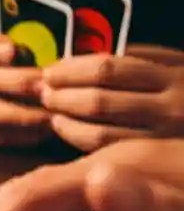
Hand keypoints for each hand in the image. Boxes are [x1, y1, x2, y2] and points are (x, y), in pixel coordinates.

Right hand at [0, 21, 52, 146]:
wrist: (32, 91)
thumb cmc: (40, 59)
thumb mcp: (41, 44)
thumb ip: (40, 42)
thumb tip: (40, 54)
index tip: (11, 50)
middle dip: (16, 83)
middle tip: (46, 88)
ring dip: (21, 113)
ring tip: (49, 115)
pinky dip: (21, 133)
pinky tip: (44, 129)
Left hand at [41, 45, 183, 151]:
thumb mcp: (183, 65)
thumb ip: (147, 57)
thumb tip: (96, 51)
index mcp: (177, 74)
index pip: (111, 68)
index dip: (73, 69)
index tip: (52, 69)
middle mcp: (171, 106)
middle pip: (99, 99)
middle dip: (62, 94)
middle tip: (41, 89)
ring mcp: (164, 137)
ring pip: (99, 130)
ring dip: (64, 119)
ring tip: (49, 109)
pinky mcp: (156, 159)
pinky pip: (108, 150)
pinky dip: (78, 139)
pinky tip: (63, 129)